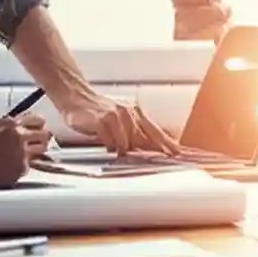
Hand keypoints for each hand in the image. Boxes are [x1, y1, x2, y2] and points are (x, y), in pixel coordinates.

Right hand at [0, 114, 50, 188]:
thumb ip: (8, 127)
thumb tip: (24, 127)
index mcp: (10, 123)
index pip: (37, 119)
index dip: (39, 126)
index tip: (37, 130)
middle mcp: (18, 135)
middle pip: (45, 133)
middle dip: (42, 138)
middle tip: (37, 144)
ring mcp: (21, 152)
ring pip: (42, 149)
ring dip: (36, 151)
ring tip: (24, 155)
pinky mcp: (20, 168)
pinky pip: (29, 166)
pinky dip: (21, 167)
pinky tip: (7, 168)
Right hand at [61, 93, 180, 155]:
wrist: (77, 97)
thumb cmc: (98, 111)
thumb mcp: (121, 120)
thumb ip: (135, 134)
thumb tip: (151, 150)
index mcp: (137, 114)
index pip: (157, 132)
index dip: (169, 144)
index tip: (180, 154)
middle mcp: (130, 114)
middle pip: (146, 139)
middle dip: (154, 151)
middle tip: (160, 159)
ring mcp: (116, 116)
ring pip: (126, 143)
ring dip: (123, 149)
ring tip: (115, 149)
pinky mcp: (102, 120)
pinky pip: (110, 140)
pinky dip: (109, 145)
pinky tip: (106, 145)